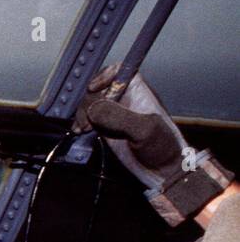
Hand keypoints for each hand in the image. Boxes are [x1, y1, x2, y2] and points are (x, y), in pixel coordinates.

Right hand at [77, 66, 233, 225]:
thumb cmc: (161, 147)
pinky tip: (80, 132)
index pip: (118, 70)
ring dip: (82, 114)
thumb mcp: (144, 129)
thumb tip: (93, 109)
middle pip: (99, 89)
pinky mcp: (105, 128)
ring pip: (90, 104)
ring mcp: (113, 114)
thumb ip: (119, 117)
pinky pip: (88, 119)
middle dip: (89, 102)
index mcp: (138, 90)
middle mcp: (124, 98)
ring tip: (83, 130)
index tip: (94, 89)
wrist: (160, 171)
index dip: (104, 76)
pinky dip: (80, 124)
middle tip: (87, 122)